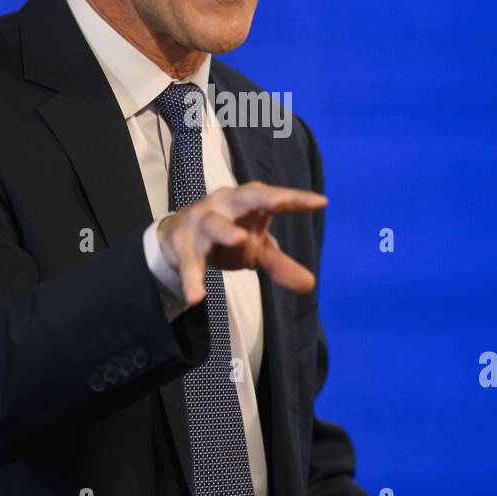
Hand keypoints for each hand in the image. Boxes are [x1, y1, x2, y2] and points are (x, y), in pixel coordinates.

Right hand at [156, 181, 326, 306]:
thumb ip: (280, 264)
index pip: (272, 198)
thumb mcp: (256, 251)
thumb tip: (310, 285)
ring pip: (213, 225)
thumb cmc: (226, 237)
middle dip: (262, 199)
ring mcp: (202, 223)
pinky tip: (196, 297)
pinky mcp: (182, 246)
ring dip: (225, 230)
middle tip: (280, 202)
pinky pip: (189, 263)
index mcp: (246, 203)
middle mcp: (224, 206)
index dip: (295, 199)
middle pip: (244, 198)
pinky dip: (191, 279)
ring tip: (239, 239)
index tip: (321, 202)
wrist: (175, 240)